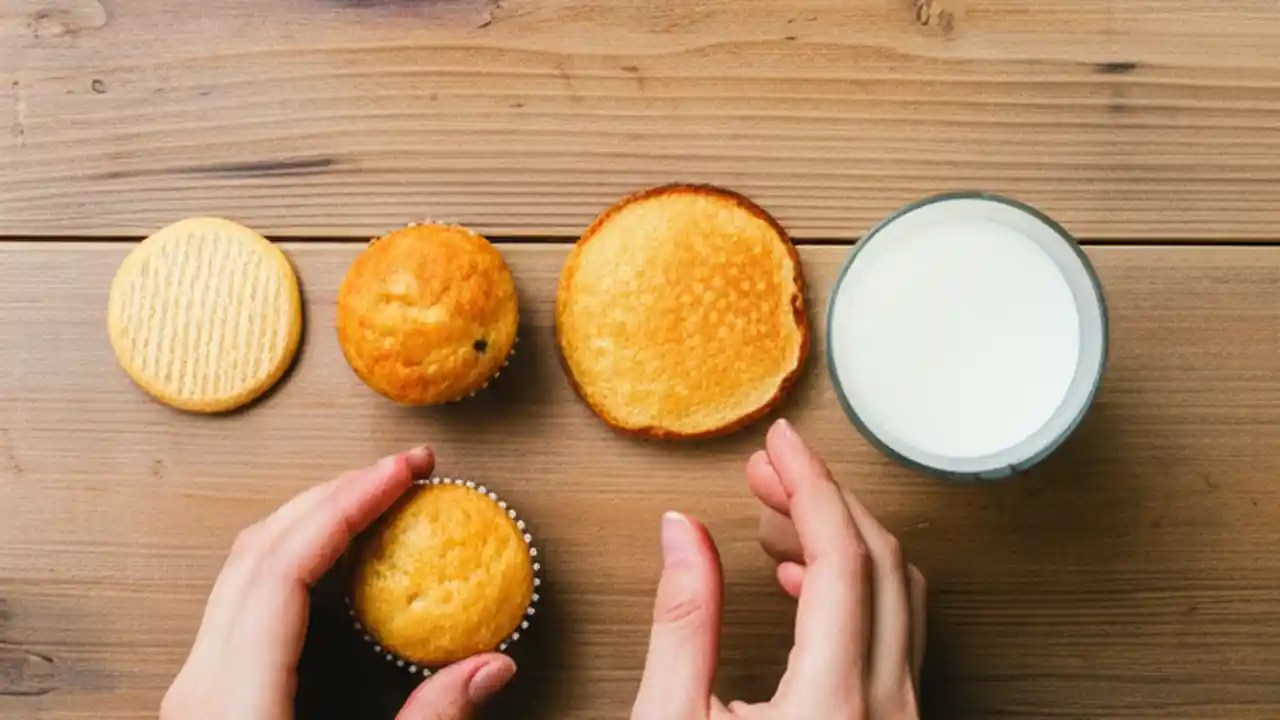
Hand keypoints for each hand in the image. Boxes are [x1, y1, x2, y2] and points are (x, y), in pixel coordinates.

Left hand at [161, 447, 516, 719]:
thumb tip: (492, 666)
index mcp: (232, 703)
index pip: (285, 565)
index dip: (347, 503)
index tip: (403, 472)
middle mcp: (201, 686)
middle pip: (260, 548)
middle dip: (335, 492)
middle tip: (405, 470)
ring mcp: (197, 691)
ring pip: (245, 568)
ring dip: (314, 520)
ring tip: (381, 501)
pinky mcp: (208, 700)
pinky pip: (246, 600)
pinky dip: (298, 560)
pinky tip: (344, 563)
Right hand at [632, 419, 926, 719]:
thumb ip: (681, 623)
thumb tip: (682, 533)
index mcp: (833, 704)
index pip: (840, 558)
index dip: (809, 483)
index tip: (782, 443)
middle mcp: (886, 710)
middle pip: (880, 562)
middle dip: (824, 499)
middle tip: (770, 470)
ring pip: (899, 594)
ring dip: (846, 539)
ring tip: (782, 516)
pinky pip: (898, 635)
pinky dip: (860, 587)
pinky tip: (805, 578)